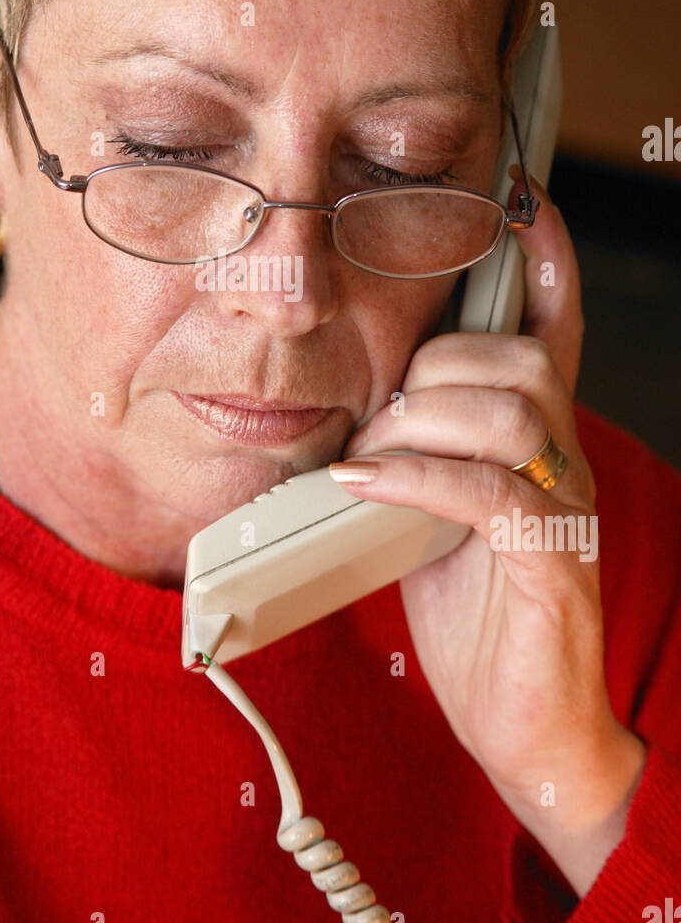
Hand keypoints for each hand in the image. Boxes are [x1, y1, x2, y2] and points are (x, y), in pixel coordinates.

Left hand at [330, 170, 645, 896]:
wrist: (526, 723)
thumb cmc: (475, 615)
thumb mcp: (438, 516)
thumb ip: (421, 455)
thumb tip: (357, 415)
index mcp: (537, 442)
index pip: (555, 332)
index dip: (546, 263)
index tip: (521, 199)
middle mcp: (564, 462)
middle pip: (521, 358)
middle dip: (436, 367)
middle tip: (377, 419)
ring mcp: (565, 509)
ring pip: (511, 409)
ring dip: (420, 420)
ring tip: (369, 459)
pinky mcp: (550, 560)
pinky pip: (490, 489)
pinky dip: (416, 475)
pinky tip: (365, 485)